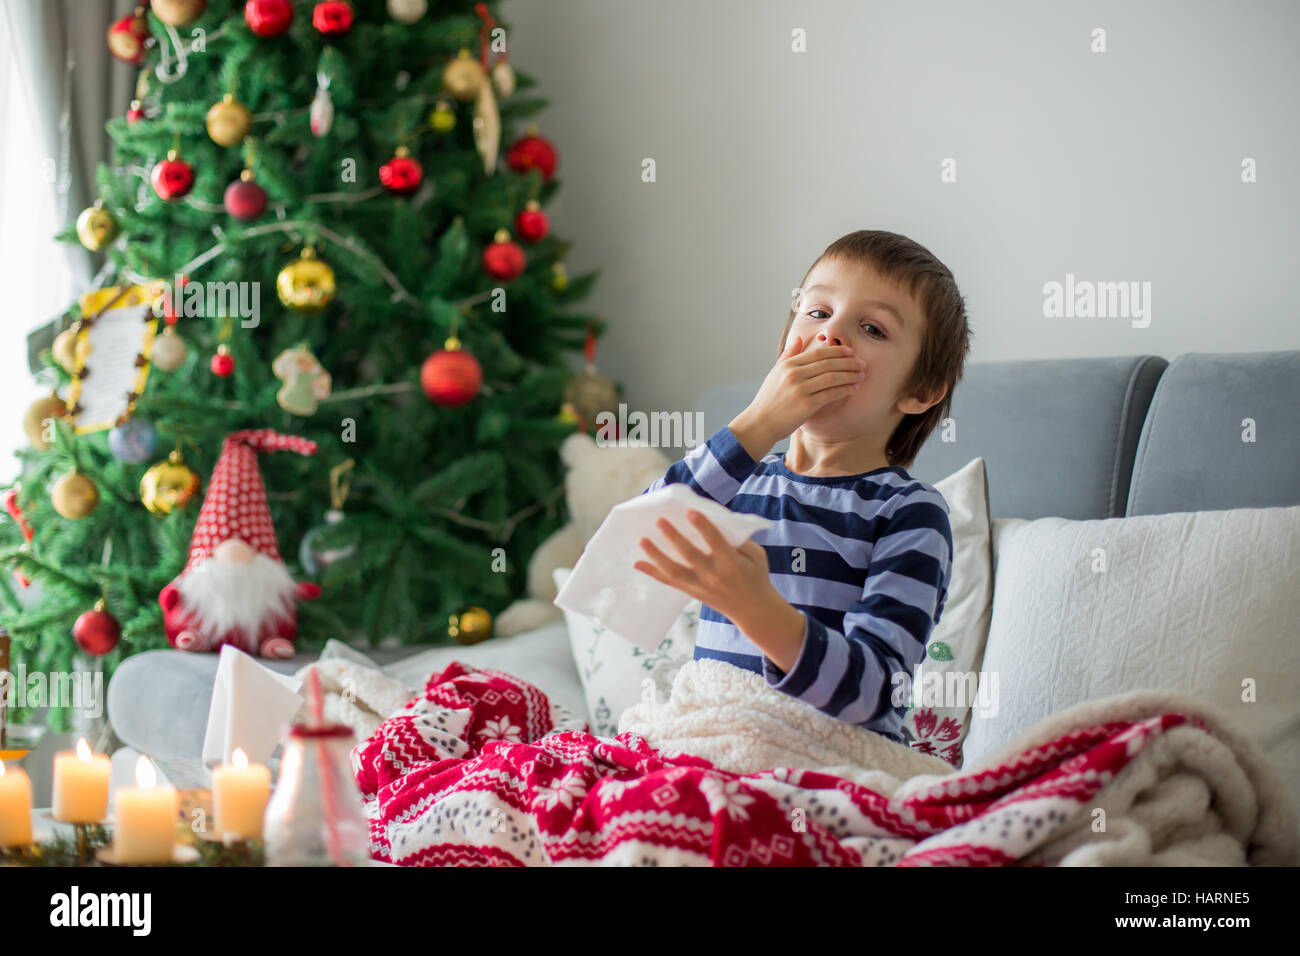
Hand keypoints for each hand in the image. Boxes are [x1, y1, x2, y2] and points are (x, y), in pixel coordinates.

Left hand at [633, 509, 775, 624]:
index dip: (703, 526)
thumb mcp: (756, 556)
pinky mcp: (692, 592)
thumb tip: (717, 523)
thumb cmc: (756, 576)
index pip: (715, 542)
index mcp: (731, 563)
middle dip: (674, 537)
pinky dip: (653, 572)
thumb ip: (739, 541)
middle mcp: (713, 575)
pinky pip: (669, 582)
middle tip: (659, 521)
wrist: (752, 609)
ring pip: (674, 570)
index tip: (690, 511)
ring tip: (642, 540)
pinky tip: (638, 562)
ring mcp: (700, 585)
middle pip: (690, 555)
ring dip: (656, 555)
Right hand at [734, 334, 864, 447]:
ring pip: (832, 377)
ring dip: (850, 375)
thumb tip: (798, 338)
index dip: (837, 351)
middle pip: (828, 364)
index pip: (818, 353)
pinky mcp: (806, 405)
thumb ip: (788, 355)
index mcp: (788, 364)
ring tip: (861, 375)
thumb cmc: (769, 399)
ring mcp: (800, 389)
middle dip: (848, 362)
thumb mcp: (775, 373)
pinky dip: (844, 390)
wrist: (760, 423)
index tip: (850, 352)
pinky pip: (831, 394)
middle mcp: (794, 374)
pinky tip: (853, 388)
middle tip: (862, 363)